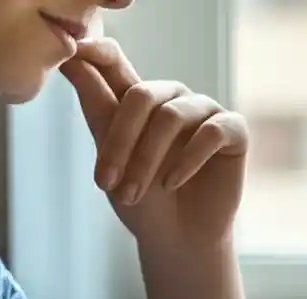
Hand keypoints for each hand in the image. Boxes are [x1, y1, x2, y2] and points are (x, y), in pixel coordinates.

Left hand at [59, 38, 247, 247]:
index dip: (96, 48)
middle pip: (141, 96)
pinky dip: (188, 160)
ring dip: (147, 159)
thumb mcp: (111, 157)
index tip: (72, 49)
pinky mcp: (235, 131)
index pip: (115, 60)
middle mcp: (173, 98)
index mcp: (139, 98)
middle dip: (120, 142)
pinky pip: (211, 133)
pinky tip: (173, 183)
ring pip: (171, 116)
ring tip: (135, 193)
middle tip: (106, 184)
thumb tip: (71, 57)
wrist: (178, 241)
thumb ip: (97, 106)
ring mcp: (206, 112)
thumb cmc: (142, 201)